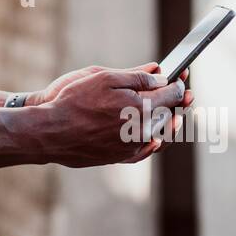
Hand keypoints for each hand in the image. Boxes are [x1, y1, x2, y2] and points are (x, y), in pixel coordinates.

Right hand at [39, 63, 191, 166]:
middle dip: (178, 102)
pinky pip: (146, 151)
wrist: (51, 132)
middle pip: (170, 115)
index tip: (180, 78)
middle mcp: (142, 130)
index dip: (178, 84)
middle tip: (184, 93)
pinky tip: (156, 138)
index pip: (171, 95)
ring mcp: (132, 146)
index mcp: (142, 107)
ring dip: (170, 122)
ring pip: (160, 134)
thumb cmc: (74, 100)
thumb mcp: (104, 77)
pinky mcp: (121, 157)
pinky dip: (154, 142)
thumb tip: (161, 78)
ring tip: (175, 114)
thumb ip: (137, 77)